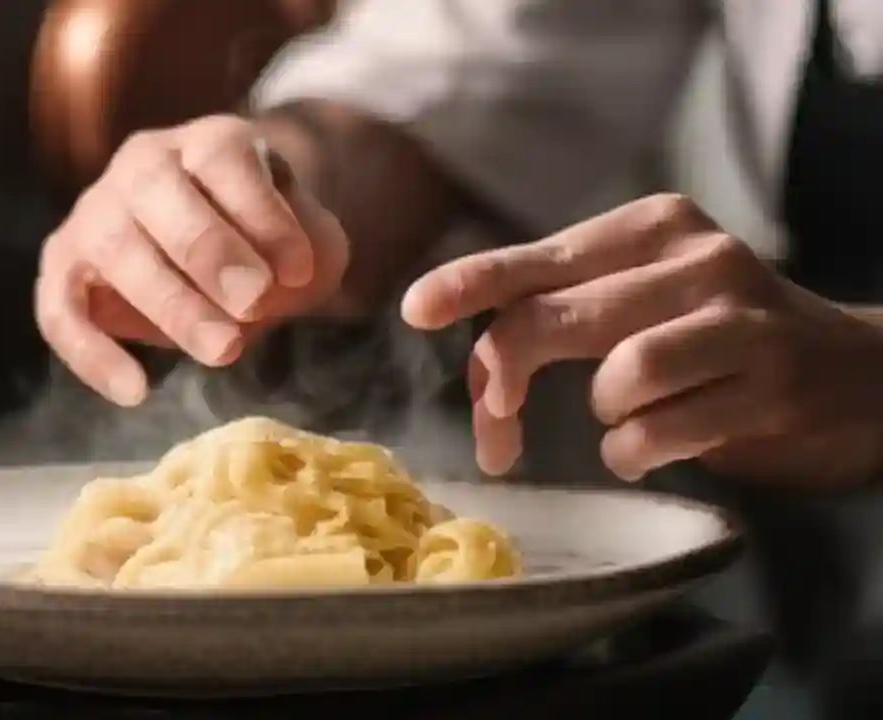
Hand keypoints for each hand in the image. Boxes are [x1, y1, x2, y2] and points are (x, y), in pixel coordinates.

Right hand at [35, 115, 348, 405]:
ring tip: (223, 350)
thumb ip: (310, 247)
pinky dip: (89, 351)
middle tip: (254, 304)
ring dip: (168, 303)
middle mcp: (142, 164)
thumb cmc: (266, 244)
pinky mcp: (65, 267)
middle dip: (207, 249)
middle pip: (155, 189)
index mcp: (207, 144)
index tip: (298, 270)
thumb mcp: (307, 238)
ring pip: (113, 247)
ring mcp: (96, 212)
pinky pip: (58, 306)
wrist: (221, 258)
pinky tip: (135, 392)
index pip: (222, 157)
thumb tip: (289, 274)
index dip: (261, 212)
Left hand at [402, 193, 882, 486]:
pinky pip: (656, 433)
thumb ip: (563, 313)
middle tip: (497, 427)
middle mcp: (696, 259)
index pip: (538, 257)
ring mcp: (739, 320)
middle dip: (507, 381)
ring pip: (615, 378)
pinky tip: (654, 444)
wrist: (854, 370)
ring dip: (603, 415)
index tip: (416, 310)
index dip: (471, 285)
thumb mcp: (643, 296)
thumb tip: (482, 365)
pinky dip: (635, 452)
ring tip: (625, 417)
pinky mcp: (770, 385)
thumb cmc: (717, 333)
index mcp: (651, 227)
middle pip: (554, 320)